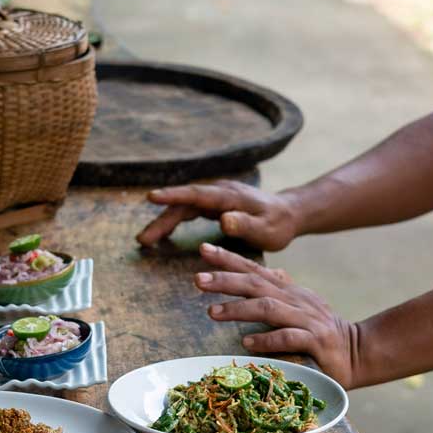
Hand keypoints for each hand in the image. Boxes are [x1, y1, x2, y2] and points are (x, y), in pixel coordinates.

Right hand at [136, 180, 299, 249]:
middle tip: (142, 240)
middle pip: (184, 203)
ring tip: (145, 240)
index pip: (197, 194)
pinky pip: (189, 210)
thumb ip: (246, 225)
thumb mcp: (267, 230)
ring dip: (164, 222)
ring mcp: (216, 197)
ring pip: (184, 207)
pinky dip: (174, 220)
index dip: (174, 196)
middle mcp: (219, 192)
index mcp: (230, 197)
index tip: (152, 197)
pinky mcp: (214, 204)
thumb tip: (223, 220)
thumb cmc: (278, 225)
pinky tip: (162, 233)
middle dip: (161, 219)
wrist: (289, 214)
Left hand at [195, 244, 360, 387]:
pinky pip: (289, 338)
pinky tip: (246, 342)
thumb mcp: (300, 306)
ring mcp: (307, 320)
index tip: (203, 249)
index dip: (229, 259)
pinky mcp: (316, 342)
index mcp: (288, 291)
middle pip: (256, 283)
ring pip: (268, 308)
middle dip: (226, 279)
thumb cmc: (320, 333)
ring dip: (239, 309)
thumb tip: (262, 272)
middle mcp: (296, 300)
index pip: (255, 269)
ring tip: (213, 312)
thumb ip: (280, 290)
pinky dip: (267, 339)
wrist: (358, 353)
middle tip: (198, 279)